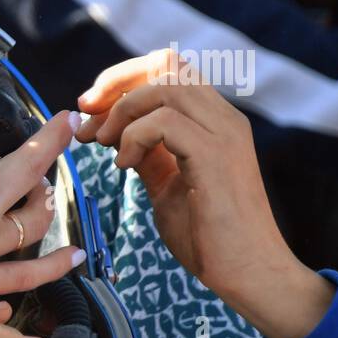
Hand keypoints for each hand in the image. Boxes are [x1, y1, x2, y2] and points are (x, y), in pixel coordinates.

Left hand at [75, 50, 333, 337]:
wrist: (249, 274)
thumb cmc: (209, 236)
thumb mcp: (167, 185)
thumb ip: (149, 155)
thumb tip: (118, 134)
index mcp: (214, 121)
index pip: (169, 68)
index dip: (123, 80)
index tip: (90, 108)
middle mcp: (224, 118)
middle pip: (166, 64)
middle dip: (115, 85)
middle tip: (88, 123)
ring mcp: (224, 134)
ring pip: (165, 85)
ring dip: (121, 112)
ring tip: (104, 146)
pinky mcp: (216, 157)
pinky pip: (165, 122)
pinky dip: (133, 138)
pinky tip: (124, 167)